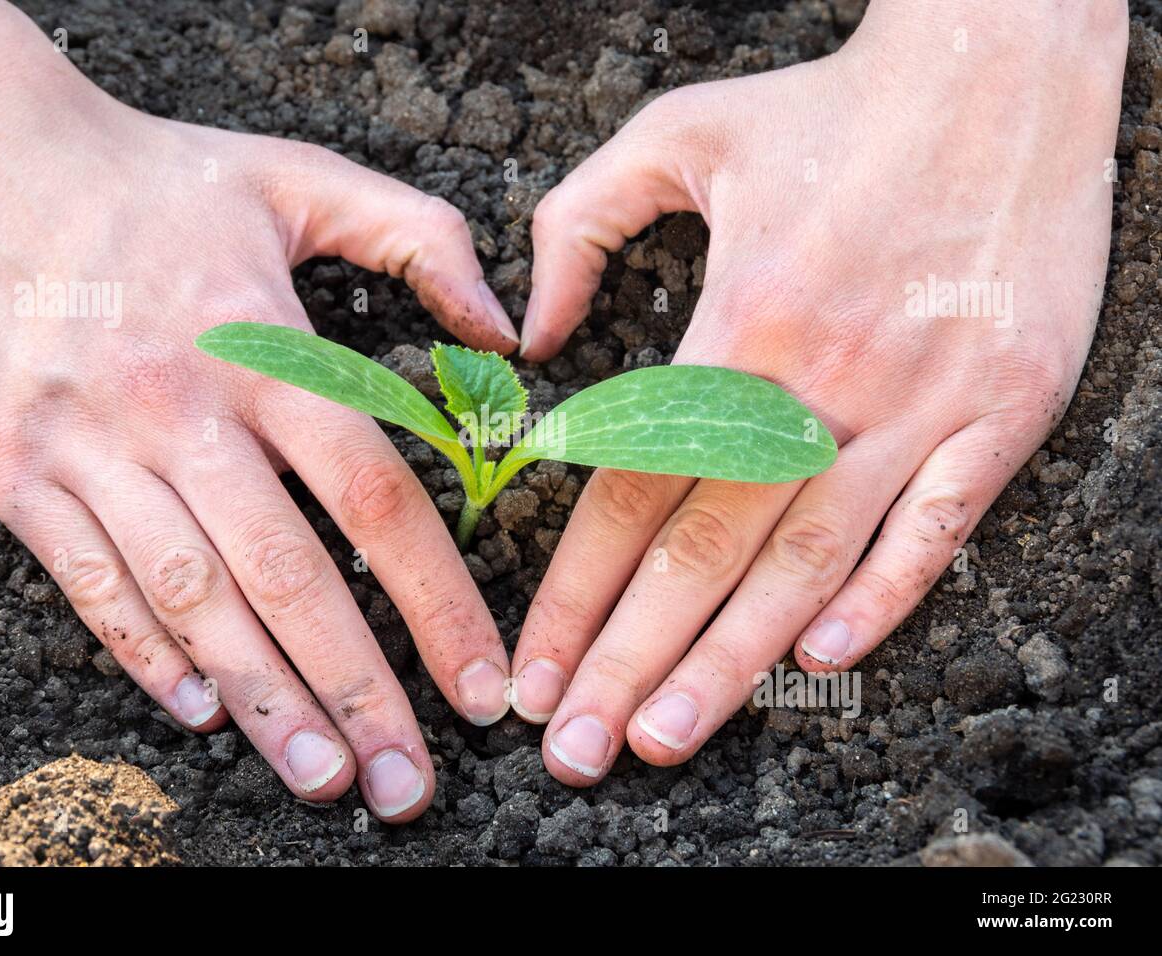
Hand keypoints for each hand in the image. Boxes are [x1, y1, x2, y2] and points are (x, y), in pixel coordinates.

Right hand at [0, 0, 517, 820]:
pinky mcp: (16, 471)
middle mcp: (180, 407)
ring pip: (190, 599)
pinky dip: (145, 653)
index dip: (437, 605)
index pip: (374, 500)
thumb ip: (422, 239)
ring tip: (324, 776)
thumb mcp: (303, 177)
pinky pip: (90, 580)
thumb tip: (509, 332)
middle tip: (408, 784)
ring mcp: (89, 445)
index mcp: (262, 345)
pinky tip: (204, 711)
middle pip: (289, 576)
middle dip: (358, 691)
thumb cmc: (160, 177)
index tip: (479, 688)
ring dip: (264, 698)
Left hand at [511, 0, 1127, 782]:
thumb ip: (577, 225)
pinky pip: (938, 528)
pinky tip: (819, 661)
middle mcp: (819, 381)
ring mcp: (918, 404)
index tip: (536, 670)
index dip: (574, 593)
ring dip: (731, 662)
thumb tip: (532, 333)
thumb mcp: (677, 133)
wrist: (1000, 70)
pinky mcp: (1004, 410)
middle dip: (630, 662)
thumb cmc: (829, 108)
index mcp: (736, 322)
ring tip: (665, 737)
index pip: (629, 491)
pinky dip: (883, 598)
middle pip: (704, 552)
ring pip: (807, 563)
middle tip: (576, 751)